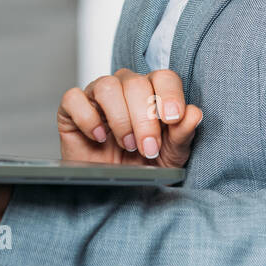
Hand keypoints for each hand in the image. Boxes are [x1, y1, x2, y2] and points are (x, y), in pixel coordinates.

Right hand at [58, 68, 202, 166]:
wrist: (113, 187)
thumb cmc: (144, 167)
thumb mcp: (171, 157)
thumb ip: (182, 135)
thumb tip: (194, 113)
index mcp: (153, 92)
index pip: (163, 77)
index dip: (169, 95)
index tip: (172, 119)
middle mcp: (125, 88)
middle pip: (135, 83)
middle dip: (144, 119)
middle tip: (148, 148)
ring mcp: (97, 96)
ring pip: (107, 86)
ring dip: (119, 118)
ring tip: (126, 144)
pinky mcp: (72, 109)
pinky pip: (74, 98)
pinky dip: (87, 117)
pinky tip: (98, 137)